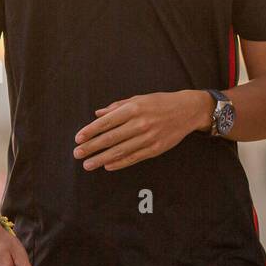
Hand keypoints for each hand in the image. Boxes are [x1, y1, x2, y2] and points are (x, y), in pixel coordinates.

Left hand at [73, 90, 211, 171]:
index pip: (107, 122)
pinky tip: (107, 166)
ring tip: (88, 164)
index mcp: (134, 109)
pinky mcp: (156, 149)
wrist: (187, 110)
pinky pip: (133, 158)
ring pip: (120, 151)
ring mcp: (148, 138)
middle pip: (110, 138)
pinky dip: (119, 163)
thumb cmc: (160, 102)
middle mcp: (140, 123)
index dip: (90, 131)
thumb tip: (98, 114)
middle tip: (77, 153)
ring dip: (101, 159)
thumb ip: (117, 107)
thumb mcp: (138, 99)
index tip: (78, 138)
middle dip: (91, 147)